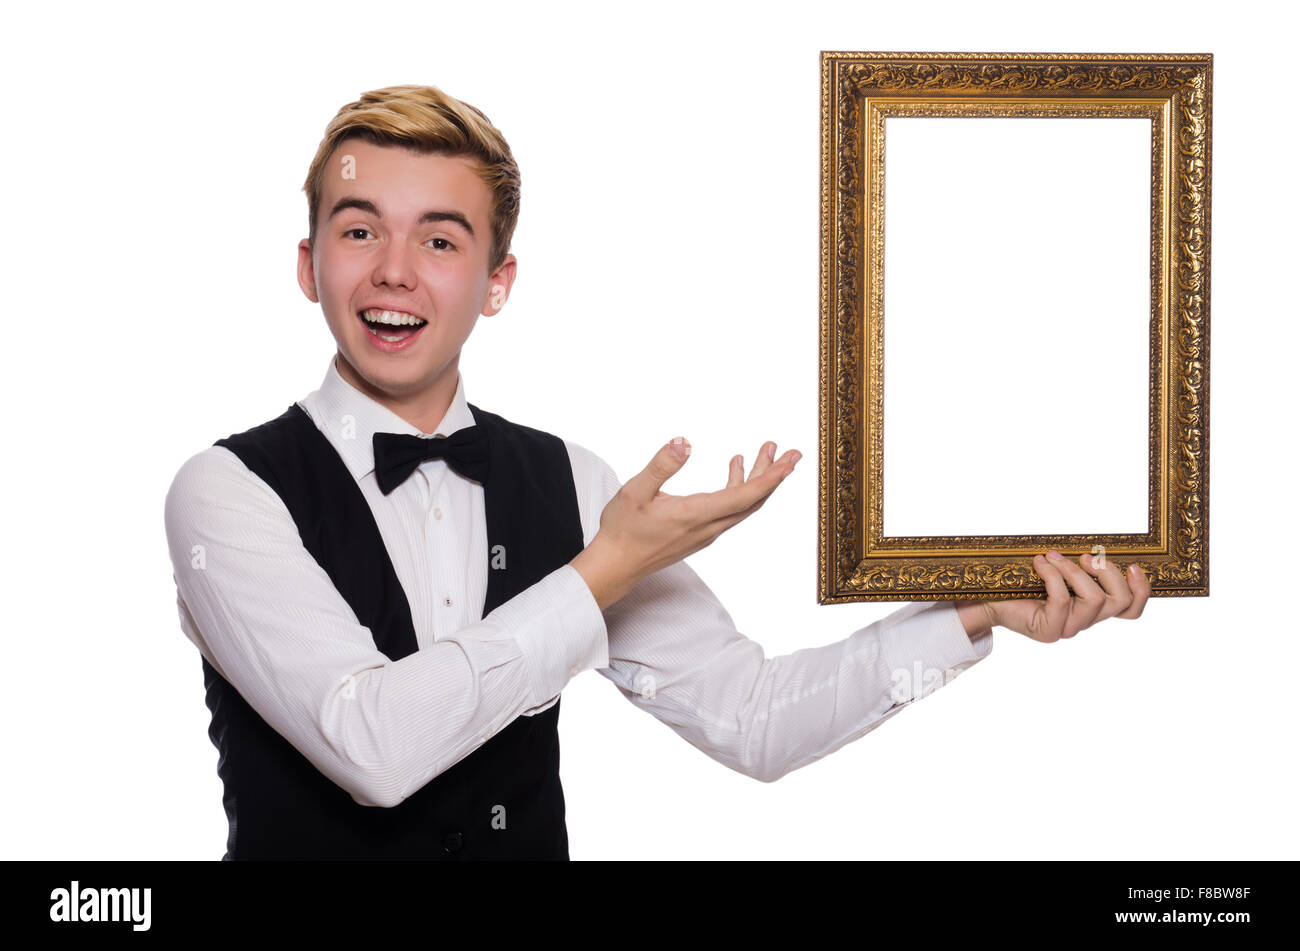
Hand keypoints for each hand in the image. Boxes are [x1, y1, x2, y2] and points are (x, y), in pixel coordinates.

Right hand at [570, 438, 799, 609]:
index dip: (770, 477)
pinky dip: (740, 489)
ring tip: (763, 453)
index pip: (745, 495)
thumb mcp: (635, 491)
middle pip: (753, 501)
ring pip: (743, 506)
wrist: (616, 565)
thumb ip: (661, 465)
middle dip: (774, 475)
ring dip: (757, 480)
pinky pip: (731, 510)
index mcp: (696, 514)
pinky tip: (734, 469)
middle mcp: (708, 526)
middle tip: (791, 452)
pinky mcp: (701, 534)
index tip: (790, 461)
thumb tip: (684, 442)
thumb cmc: (623, 530)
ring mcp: (706, 532)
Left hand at [979, 549, 1150, 642]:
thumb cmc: (1022, 580)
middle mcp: (1084, 620)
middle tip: (1087, 557)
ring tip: (1054, 557)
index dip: (1141, 590)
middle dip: (1110, 573)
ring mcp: (1067, 628)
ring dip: (1075, 571)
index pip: (1131, 609)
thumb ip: (1078, 563)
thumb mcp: (1057, 569)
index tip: (1132, 565)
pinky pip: (1063, 600)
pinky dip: (1053, 576)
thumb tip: (1095, 547)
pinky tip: (1039, 563)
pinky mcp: (1048, 630)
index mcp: (1092, 607)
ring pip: (1095, 600)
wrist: (988, 600)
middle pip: (1121, 602)